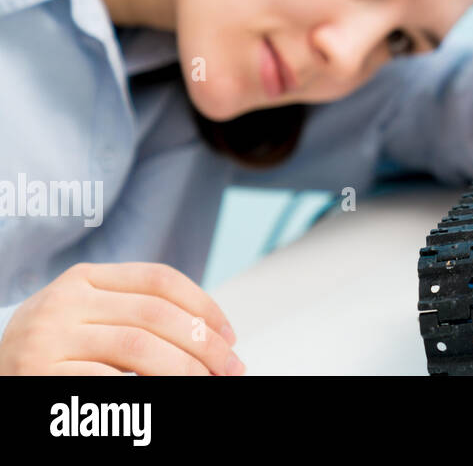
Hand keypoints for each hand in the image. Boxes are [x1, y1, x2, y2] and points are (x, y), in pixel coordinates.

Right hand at [0, 262, 242, 374]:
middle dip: (204, 344)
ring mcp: (46, 340)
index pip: (159, 280)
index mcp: (82, 279)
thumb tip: (214, 337)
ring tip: (207, 384)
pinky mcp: (38, 378)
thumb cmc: (51, 355)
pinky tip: (168, 396)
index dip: (203, 306)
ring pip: (138, 348)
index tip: (229, 335)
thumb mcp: (86, 319)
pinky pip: (108, 383)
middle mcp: (62, 302)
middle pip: (156, 314)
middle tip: (232, 368)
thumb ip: (136, 314)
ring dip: (185, 370)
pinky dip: (147, 391)